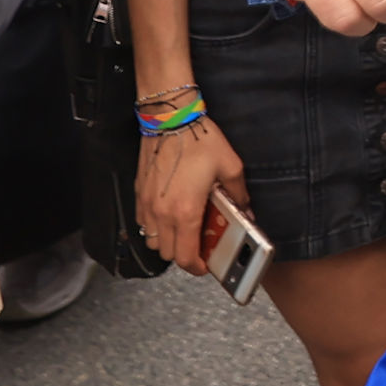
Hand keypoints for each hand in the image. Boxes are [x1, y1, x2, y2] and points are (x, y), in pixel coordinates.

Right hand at [137, 115, 250, 273]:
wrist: (170, 118)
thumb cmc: (200, 140)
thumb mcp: (230, 166)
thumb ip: (239, 194)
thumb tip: (246, 210)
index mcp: (186, 211)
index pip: (185, 256)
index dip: (196, 267)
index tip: (205, 266)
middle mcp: (162, 213)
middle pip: (167, 254)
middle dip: (184, 255)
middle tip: (198, 245)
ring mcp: (146, 205)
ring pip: (152, 240)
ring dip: (168, 242)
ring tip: (184, 229)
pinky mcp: (138, 193)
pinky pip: (143, 223)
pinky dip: (155, 227)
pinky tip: (169, 213)